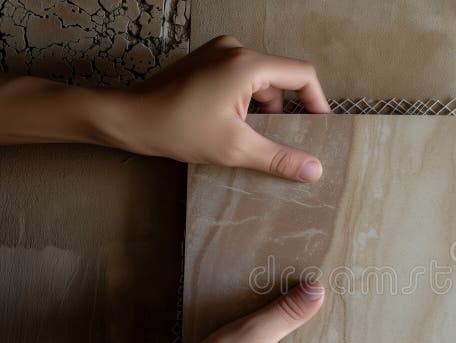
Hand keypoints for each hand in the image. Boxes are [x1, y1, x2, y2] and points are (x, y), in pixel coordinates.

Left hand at [118, 35, 330, 180]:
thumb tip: (313, 170)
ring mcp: (219, 54)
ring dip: (264, 111)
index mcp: (246, 64)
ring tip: (250, 138)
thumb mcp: (235, 149)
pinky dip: (246, 104)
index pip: (302, 75)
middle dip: (286, 112)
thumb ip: (279, 158)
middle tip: (285, 141)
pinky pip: (242, 81)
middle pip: (281, 79)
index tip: (319, 128)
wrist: (128, 119)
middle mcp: (235, 50)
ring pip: (261, 82)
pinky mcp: (207, 63)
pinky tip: (234, 128)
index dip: (317, 102)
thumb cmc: (175, 128)